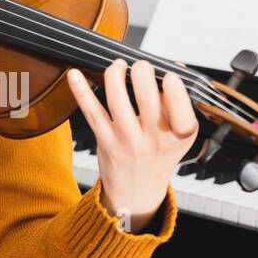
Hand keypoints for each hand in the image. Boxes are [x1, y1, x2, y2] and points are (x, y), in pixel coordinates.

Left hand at [66, 58, 198, 232]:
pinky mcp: (106, 143)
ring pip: (118, 102)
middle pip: (148, 99)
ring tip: (118, 66)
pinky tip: (75, 75)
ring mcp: (128, 142)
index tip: (169, 75)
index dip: (175, 89)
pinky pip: (92, 113)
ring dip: (115, 76)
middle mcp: (154, 141)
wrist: (137, 191)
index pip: (182, 112)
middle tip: (140, 66)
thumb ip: (177, 103)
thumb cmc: (158, 155)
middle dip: (142, 72)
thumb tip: (176, 66)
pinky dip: (81, 92)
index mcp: (179, 137)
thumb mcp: (177, 136)